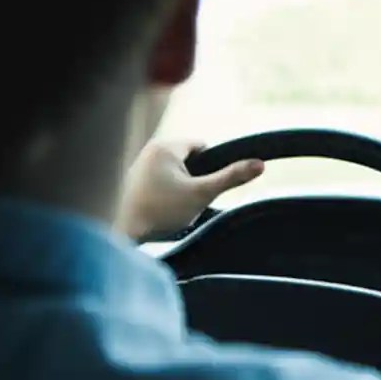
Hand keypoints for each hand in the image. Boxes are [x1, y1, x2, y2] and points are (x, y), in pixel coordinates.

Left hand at [116, 139, 263, 239]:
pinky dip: (162, 196)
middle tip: (187, 201)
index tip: (202, 187)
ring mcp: (136, 166)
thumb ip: (232, 177)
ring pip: (172, 174)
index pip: (201, 146)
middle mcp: (148, 151)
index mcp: (165, 147)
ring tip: (171, 209)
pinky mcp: (129, 182)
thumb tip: (260, 164)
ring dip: (178, 189)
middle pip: (187, 162)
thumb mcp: (202, 194)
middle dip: (192, 181)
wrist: (120, 233)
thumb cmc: (160, 211)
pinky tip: (158, 212)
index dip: (209, 168)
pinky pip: (157, 184)